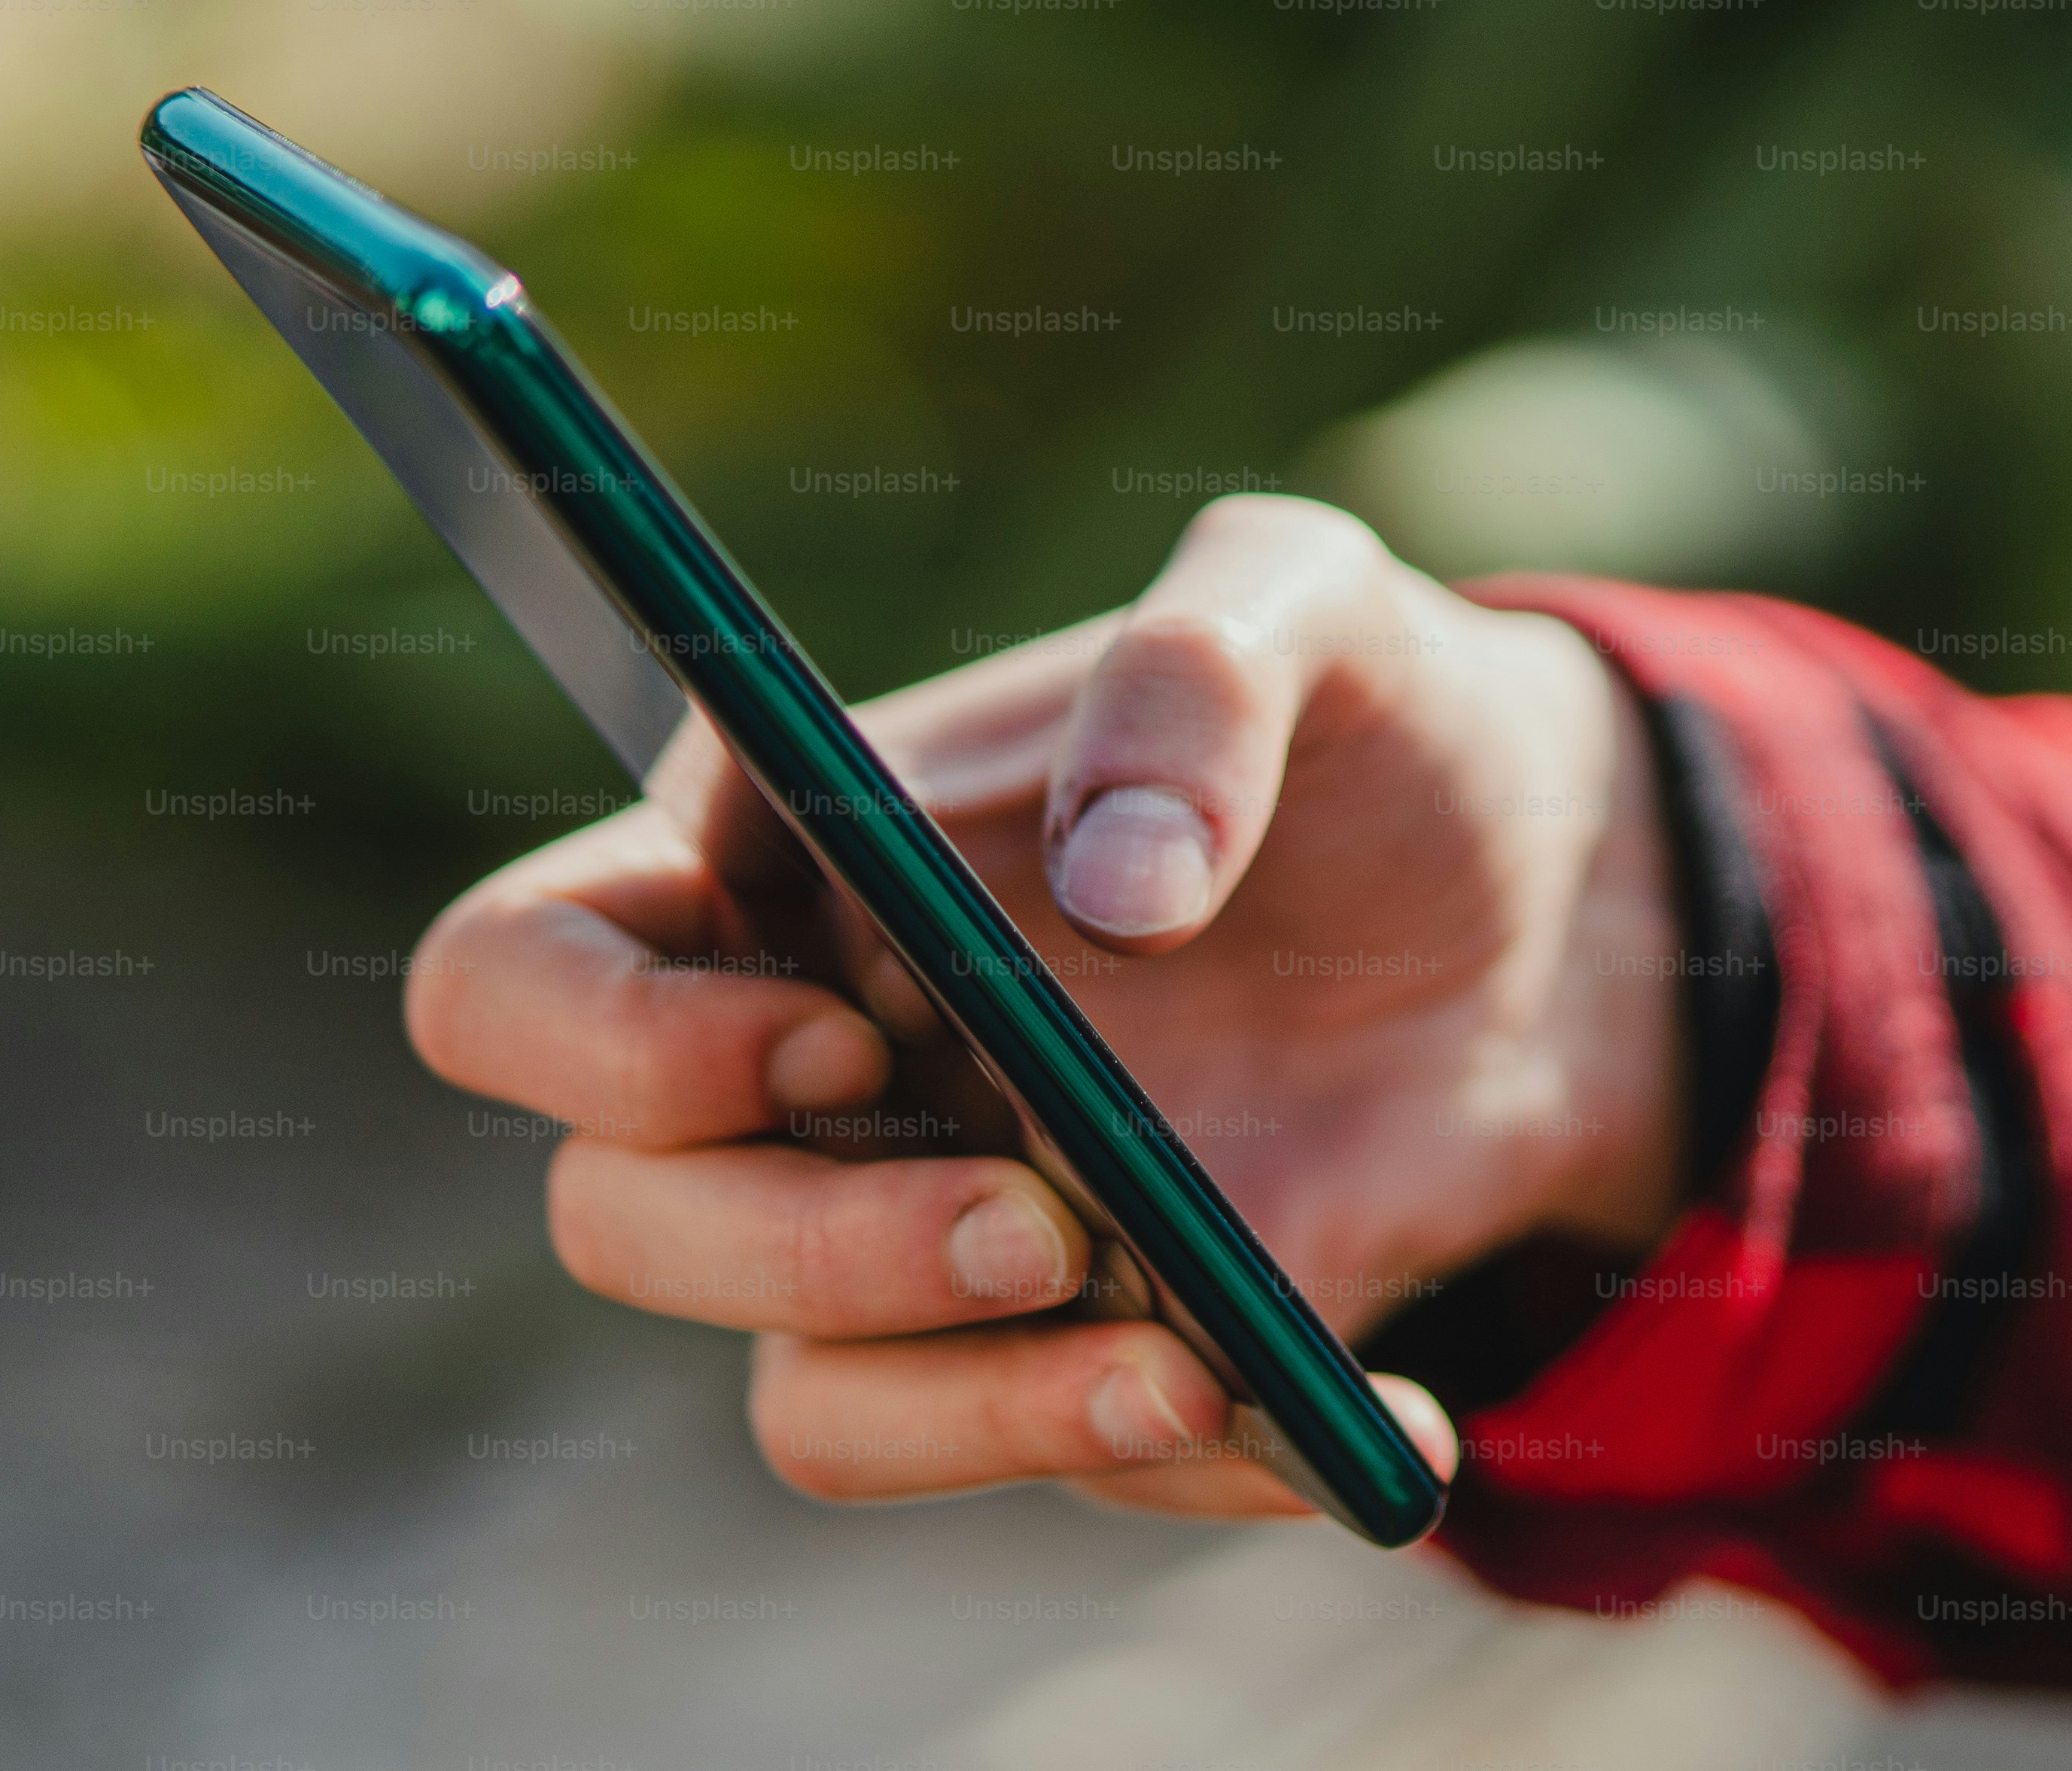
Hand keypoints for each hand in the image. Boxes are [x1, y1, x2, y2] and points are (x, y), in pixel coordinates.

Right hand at [406, 495, 1685, 1519]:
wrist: (1553, 918)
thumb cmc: (1373, 725)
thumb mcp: (1317, 602)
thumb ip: (1205, 670)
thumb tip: (1124, 887)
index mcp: (778, 865)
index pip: (518, 976)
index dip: (614, 1043)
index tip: (835, 1035)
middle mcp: (806, 1072)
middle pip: (624, 1223)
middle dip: (812, 1250)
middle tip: (1042, 1216)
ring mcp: (927, 1232)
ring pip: (808, 1402)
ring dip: (976, 1413)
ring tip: (1192, 1366)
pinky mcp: (1071, 1353)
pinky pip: (1053, 1463)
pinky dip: (1202, 1470)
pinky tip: (1373, 1420)